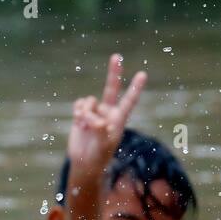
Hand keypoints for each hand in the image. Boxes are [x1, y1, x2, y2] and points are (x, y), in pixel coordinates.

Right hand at [66, 54, 145, 178]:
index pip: (129, 101)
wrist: (84, 162)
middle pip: (111, 88)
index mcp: (118, 119)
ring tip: (84, 126)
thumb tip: (94, 117)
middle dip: (114, 72)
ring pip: (89, 101)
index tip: (143, 74)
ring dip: (85, 113)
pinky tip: (79, 123)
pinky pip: (79, 104)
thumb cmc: (98, 156)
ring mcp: (95, 111)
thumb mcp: (102, 144)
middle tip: (117, 56)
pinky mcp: (82, 113)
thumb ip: (100, 129)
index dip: (135, 88)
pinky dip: (77, 113)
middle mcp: (108, 112)